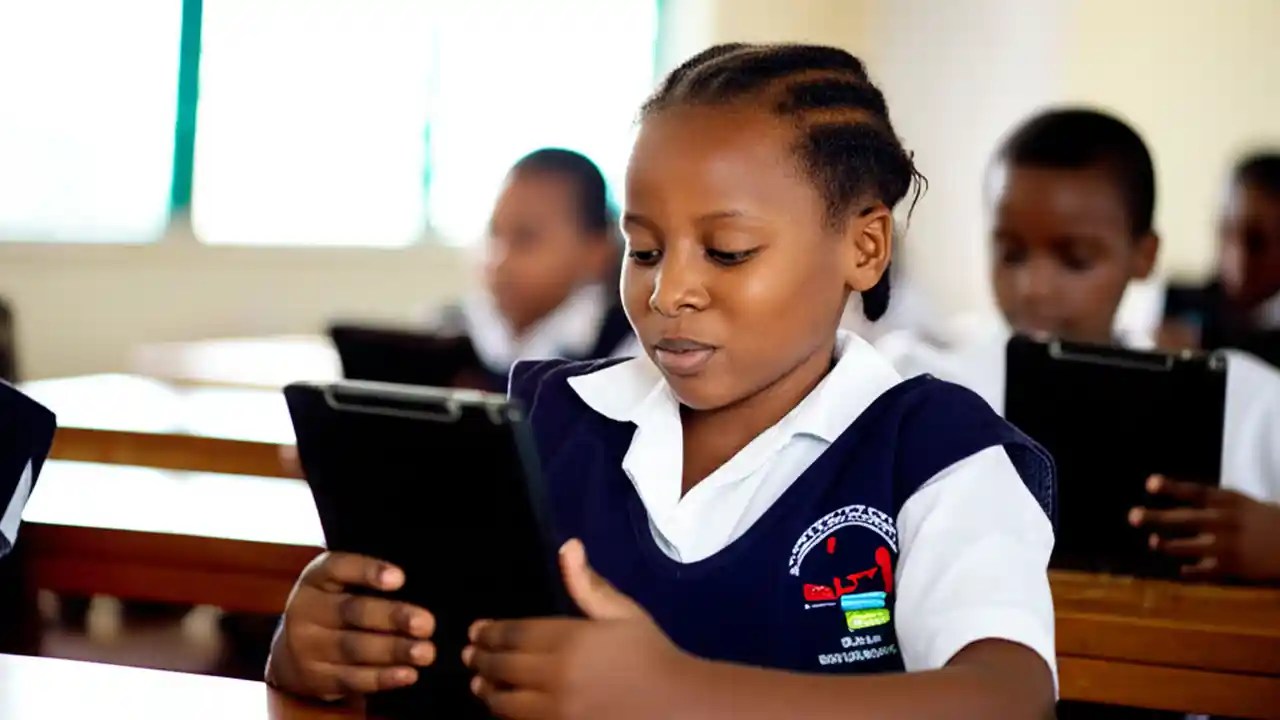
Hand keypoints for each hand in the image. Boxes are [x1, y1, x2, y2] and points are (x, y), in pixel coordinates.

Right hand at [266, 552, 436, 699]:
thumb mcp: (339, 584)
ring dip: (393, 651)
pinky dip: (383, 678)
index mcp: (316, 578)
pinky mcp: (317, 678)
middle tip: (426, 623)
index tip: (400, 578)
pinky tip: (407, 674)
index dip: (368, 572)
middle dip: (392, 617)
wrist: (289, 652)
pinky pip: (352, 679)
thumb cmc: (332, 607)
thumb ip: (369, 581)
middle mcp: (306, 610)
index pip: (338, 568)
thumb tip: (420, 587)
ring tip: (424, 652)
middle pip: (352, 611)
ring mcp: (308, 647)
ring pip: (354, 648)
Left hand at [463, 539, 694, 719]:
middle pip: (502, 667)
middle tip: (469, 656)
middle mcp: (556, 675)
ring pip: (505, 703)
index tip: (475, 631)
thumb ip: (587, 585)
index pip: (513, 634)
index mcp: (570, 639)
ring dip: (487, 692)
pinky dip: (507, 714)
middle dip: (480, 660)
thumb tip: (568, 546)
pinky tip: (504, 708)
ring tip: (479, 685)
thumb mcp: (621, 613)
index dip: (489, 632)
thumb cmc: (649, 654)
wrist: (678, 705)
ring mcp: (556, 711)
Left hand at [1130, 475, 1279, 582]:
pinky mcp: (1232, 568)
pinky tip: (1181, 572)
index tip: (1149, 483)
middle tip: (1132, 516)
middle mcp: (1225, 522)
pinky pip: (1204, 572)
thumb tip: (1180, 510)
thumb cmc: (1265, 520)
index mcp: (1228, 502)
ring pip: (1189, 547)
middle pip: (1185, 519)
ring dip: (1167, 545)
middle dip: (1156, 518)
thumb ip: (1213, 506)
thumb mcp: (1242, 504)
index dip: (1172, 487)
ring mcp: (1228, 546)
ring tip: (1154, 542)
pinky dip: (1190, 573)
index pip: (1195, 492)